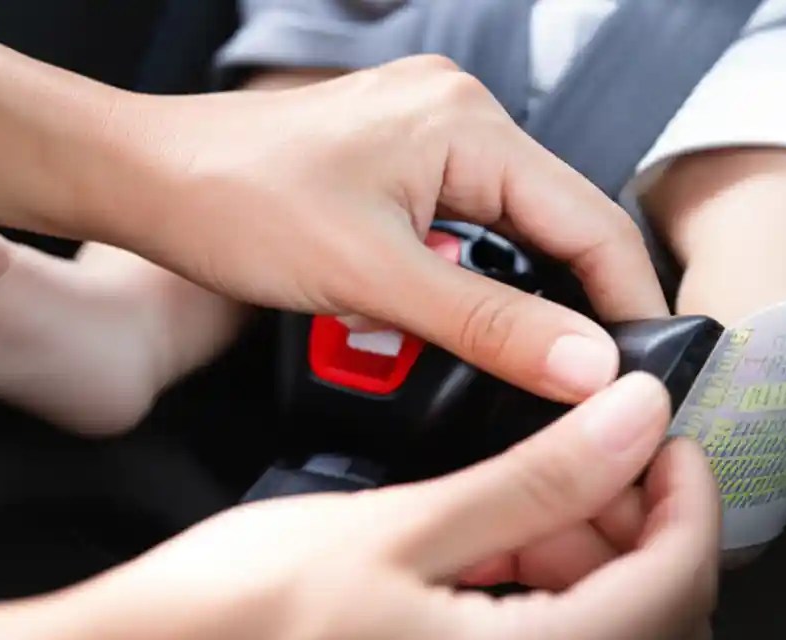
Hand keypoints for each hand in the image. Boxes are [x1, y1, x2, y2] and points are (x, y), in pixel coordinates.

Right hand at [72, 373, 717, 639]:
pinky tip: (486, 563)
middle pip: (658, 627)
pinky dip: (547, 613)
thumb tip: (632, 420)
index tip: (660, 433)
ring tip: (517, 509)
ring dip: (592, 571)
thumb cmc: (229, 626)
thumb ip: (538, 480)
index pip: (677, 583)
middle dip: (638, 531)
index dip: (686, 494)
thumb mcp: (399, 531)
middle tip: (584, 460)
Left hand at [112, 56, 668, 402]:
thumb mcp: (374, 279)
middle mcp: (459, 113)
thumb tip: (588, 365)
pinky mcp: (400, 157)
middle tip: (596, 379)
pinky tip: (478, 319)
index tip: (645, 366)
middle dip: (580, 302)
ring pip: (515, 226)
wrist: (141, 175)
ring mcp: (429, 130)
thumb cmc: (232, 204)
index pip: (589, 219)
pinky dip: (481, 275)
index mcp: (468, 124)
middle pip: (558, 221)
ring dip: (527, 293)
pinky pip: (472, 220)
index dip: (627, 299)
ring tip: (544, 361)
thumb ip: (491, 327)